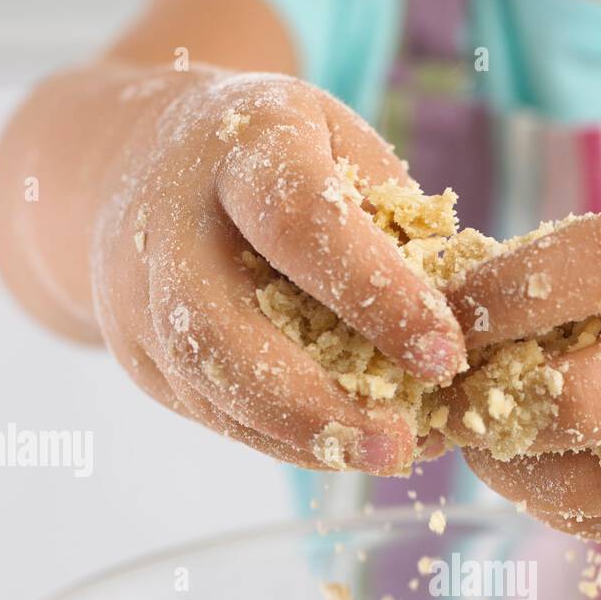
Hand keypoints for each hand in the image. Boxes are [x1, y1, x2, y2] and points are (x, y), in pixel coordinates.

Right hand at [91, 72, 464, 473]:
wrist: (143, 159)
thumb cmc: (280, 156)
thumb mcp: (342, 148)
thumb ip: (395, 222)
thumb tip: (464, 320)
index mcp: (240, 145)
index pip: (301, 222)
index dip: (376, 293)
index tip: (445, 354)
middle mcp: (170, 219)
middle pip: (219, 327)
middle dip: (314, 401)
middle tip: (398, 445)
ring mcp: (136, 293)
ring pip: (209, 385)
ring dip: (301, 437)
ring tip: (382, 454)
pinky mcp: (136, 353)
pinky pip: (211, 411)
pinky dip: (282, 438)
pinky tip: (342, 448)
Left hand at [445, 192, 600, 540]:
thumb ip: (572, 273)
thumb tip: (440, 320)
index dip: (508, 293)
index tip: (450, 312)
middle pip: (586, 400)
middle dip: (496, 407)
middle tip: (456, 402)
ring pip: (592, 485)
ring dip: (513, 472)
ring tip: (485, 447)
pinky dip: (556, 505)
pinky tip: (537, 476)